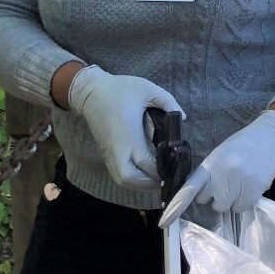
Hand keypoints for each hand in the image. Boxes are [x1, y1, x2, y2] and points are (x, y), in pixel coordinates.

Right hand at [66, 65, 182, 189]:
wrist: (91, 91)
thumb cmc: (120, 89)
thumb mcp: (148, 89)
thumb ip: (168, 102)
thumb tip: (183, 117)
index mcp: (129, 135)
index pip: (145, 162)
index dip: (160, 170)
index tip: (176, 168)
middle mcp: (118, 149)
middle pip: (130, 178)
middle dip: (148, 184)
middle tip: (167, 178)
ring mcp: (110, 153)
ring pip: (122, 179)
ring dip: (139, 184)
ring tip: (158, 179)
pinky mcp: (106, 153)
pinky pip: (117, 174)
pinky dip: (131, 180)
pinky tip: (144, 175)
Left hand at [160, 108, 274, 226]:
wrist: (270, 135)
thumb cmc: (243, 145)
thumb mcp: (220, 155)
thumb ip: (210, 174)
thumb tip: (202, 194)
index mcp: (210, 165)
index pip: (189, 188)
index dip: (176, 206)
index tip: (165, 222)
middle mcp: (221, 176)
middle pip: (207, 201)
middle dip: (214, 194)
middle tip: (227, 180)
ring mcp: (237, 185)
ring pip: (224, 207)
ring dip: (231, 199)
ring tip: (241, 181)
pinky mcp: (252, 191)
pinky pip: (240, 207)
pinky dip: (245, 200)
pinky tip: (250, 185)